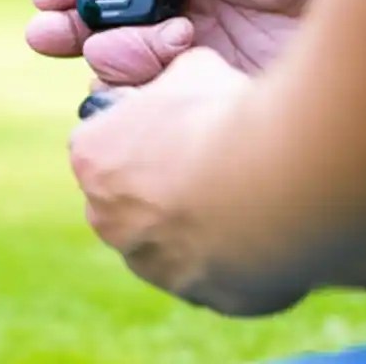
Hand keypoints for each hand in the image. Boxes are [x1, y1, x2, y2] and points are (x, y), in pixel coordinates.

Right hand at [26, 0, 343, 84]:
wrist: (360, 22)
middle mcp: (166, 25)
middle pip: (93, 34)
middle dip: (64, 31)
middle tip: (47, 33)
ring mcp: (179, 69)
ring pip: (112, 72)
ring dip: (122, 54)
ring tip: (173, 39)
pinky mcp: (196, 106)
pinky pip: (146, 109)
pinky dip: (144, 92)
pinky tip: (176, 69)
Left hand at [70, 48, 310, 315]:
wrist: (274, 179)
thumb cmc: (223, 117)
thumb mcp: (193, 69)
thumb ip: (177, 78)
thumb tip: (187, 72)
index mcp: (91, 158)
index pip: (102, 145)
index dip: (144, 133)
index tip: (181, 128)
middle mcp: (106, 218)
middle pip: (131, 199)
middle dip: (167, 183)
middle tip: (219, 163)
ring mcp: (151, 263)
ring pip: (172, 242)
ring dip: (201, 224)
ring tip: (252, 196)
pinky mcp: (202, 295)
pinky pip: (219, 275)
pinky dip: (240, 257)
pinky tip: (273, 230)